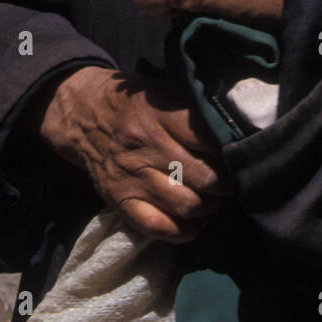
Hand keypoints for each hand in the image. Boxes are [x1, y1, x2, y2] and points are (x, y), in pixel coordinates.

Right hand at [36, 65, 230, 241]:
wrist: (81, 115)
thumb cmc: (133, 102)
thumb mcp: (162, 91)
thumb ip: (193, 109)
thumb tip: (235, 127)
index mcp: (158, 115)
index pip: (207, 140)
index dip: (231, 150)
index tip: (240, 153)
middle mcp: (145, 148)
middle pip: (203, 177)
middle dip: (226, 182)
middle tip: (232, 179)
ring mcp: (131, 178)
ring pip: (186, 205)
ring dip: (209, 206)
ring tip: (213, 197)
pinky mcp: (119, 201)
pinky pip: (158, 228)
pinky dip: (184, 231)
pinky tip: (195, 221)